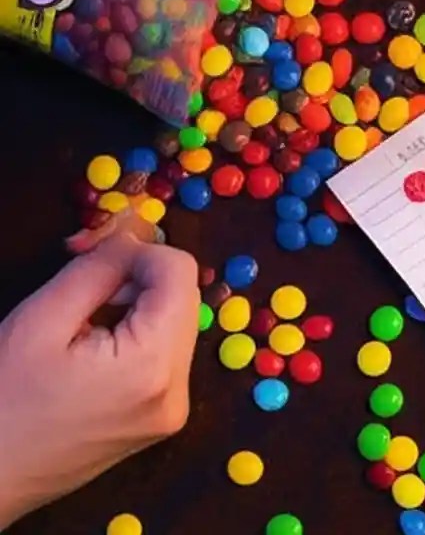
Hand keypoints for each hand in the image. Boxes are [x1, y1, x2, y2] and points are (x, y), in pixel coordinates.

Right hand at [0, 218, 198, 527]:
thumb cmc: (2, 399)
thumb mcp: (42, 320)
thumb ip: (98, 269)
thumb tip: (134, 228)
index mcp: (153, 366)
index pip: (180, 272)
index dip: (139, 250)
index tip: (92, 251)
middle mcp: (178, 391)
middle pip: (182, 298)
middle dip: (136, 275)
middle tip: (80, 269)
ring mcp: (173, 410)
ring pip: (175, 324)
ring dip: (135, 304)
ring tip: (79, 318)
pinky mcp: (161, 420)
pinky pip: (165, 356)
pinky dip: (137, 336)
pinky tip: (92, 346)